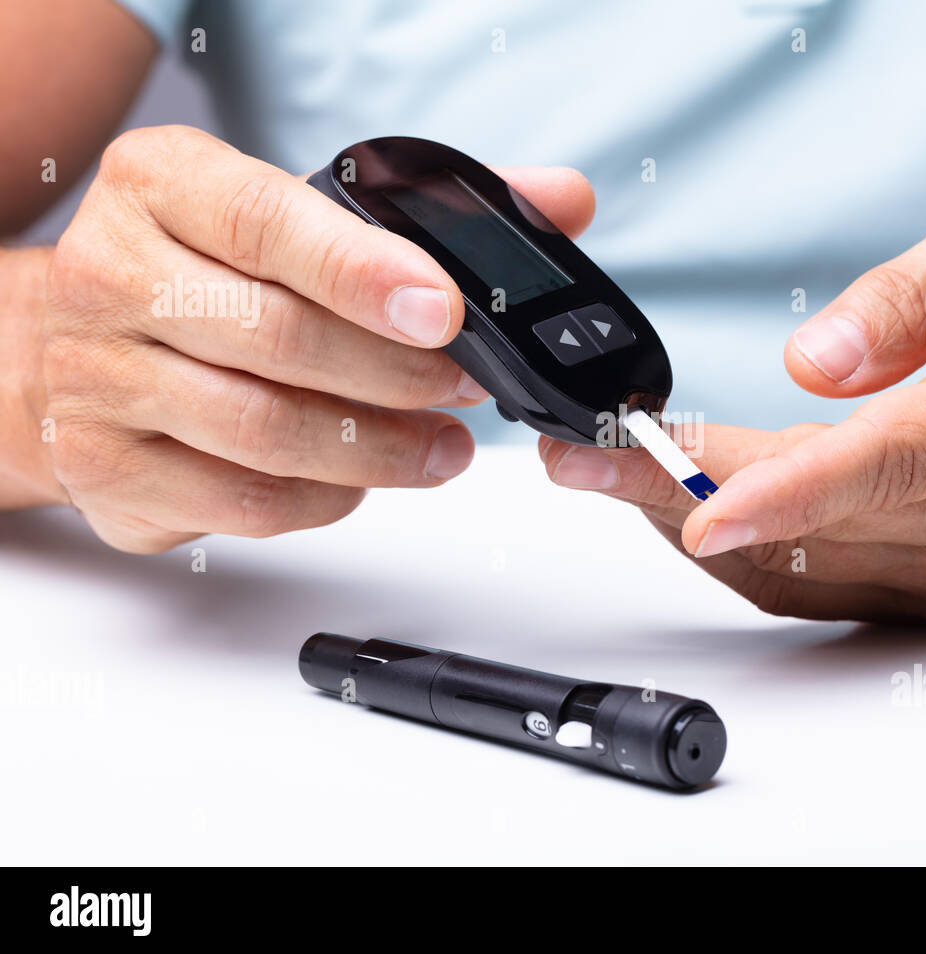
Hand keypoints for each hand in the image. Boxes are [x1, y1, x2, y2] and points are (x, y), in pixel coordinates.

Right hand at [29, 125, 593, 551]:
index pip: (268, 222)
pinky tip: (366, 475)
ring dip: (381, 449)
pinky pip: (248, 501)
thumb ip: (427, 211)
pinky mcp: (110, 471)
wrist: (67, 346)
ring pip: (269, 432)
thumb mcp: (294, 213)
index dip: (364, 271)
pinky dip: (330, 495)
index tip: (444, 311)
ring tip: (445, 448)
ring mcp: (98, 381)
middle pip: (279, 339)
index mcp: (161, 185)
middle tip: (469, 387)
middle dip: (398, 374)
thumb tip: (563, 198)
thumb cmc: (202, 273)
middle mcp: (112, 276)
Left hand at [540, 192, 925, 620]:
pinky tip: (670, 507)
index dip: (796, 491)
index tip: (705, 507)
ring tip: (602, 470)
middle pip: (824, 522)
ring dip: (688, 525)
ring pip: (805, 567)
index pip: (898, 460)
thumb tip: (815, 362)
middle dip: (686, 495)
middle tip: (582, 457)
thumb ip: (915, 293)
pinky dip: (728, 551)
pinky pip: (812, 586)